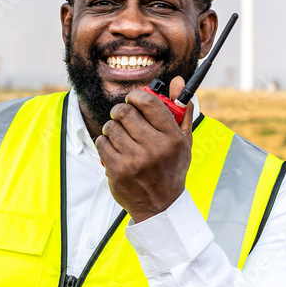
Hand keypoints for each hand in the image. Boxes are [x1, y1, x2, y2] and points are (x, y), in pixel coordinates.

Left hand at [95, 77, 194, 223]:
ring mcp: (135, 160)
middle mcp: (154, 148)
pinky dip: (104, 143)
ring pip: (111, 127)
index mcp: (172, 137)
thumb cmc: (171, 168)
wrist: (160, 205)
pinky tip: (113, 149)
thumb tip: (179, 81)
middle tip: (122, 117)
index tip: (132, 100)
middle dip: (120, 111)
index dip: (136, 96)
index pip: (149, 103)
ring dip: (112, 128)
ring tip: (118, 136)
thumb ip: (182, 110)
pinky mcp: (118, 170)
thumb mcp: (184, 141)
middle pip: (125, 112)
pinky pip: (101, 142)